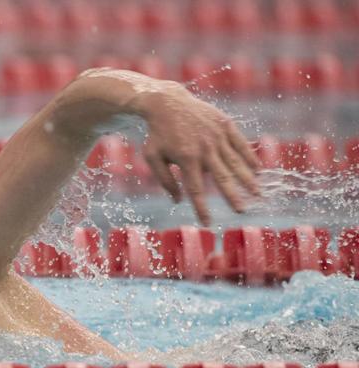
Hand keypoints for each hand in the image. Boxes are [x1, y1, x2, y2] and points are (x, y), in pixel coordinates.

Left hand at [130, 82, 260, 224]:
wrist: (167, 102)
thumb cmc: (157, 134)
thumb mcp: (153, 157)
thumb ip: (165, 180)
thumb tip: (177, 200)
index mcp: (186, 159)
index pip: (196, 190)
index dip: (202, 208)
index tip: (208, 223)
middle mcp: (205, 148)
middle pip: (222, 178)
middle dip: (233, 197)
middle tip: (242, 211)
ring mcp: (217, 135)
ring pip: (235, 162)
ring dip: (248, 180)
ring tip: (258, 194)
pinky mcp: (225, 124)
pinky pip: (240, 144)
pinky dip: (249, 157)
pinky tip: (258, 170)